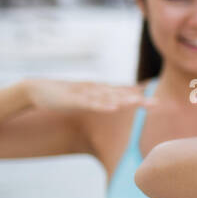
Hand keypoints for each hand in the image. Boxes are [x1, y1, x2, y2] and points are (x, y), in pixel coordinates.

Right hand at [22, 79, 153, 112]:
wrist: (37, 90)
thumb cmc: (63, 96)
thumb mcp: (84, 99)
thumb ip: (98, 102)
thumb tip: (113, 106)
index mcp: (99, 91)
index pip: (123, 93)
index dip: (140, 97)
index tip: (158, 102)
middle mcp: (95, 89)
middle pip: (121, 94)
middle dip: (139, 99)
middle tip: (158, 103)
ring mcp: (85, 93)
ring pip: (108, 97)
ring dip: (124, 100)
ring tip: (139, 103)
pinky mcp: (74, 99)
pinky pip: (91, 103)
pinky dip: (103, 105)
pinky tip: (114, 108)